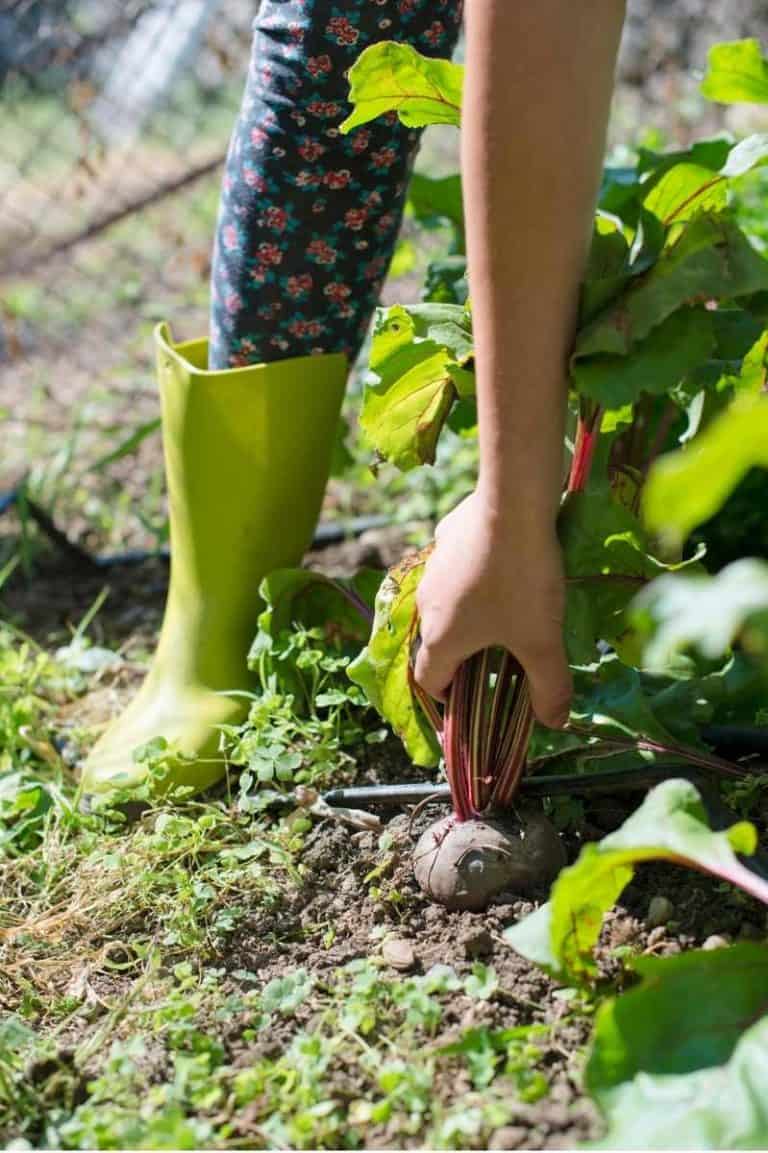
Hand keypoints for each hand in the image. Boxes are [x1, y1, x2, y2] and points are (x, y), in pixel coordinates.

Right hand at [414, 488, 571, 727]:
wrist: (512, 500)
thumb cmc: (522, 579)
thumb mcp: (543, 639)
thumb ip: (550, 687)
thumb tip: (554, 723)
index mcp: (441, 637)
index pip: (429, 681)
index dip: (450, 698)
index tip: (475, 699)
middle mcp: (427, 603)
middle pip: (440, 642)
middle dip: (467, 656)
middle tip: (505, 659)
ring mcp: (434, 566)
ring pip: (449, 602)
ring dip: (472, 615)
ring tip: (512, 612)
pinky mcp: (448, 535)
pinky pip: (458, 567)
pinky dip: (477, 576)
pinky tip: (509, 567)